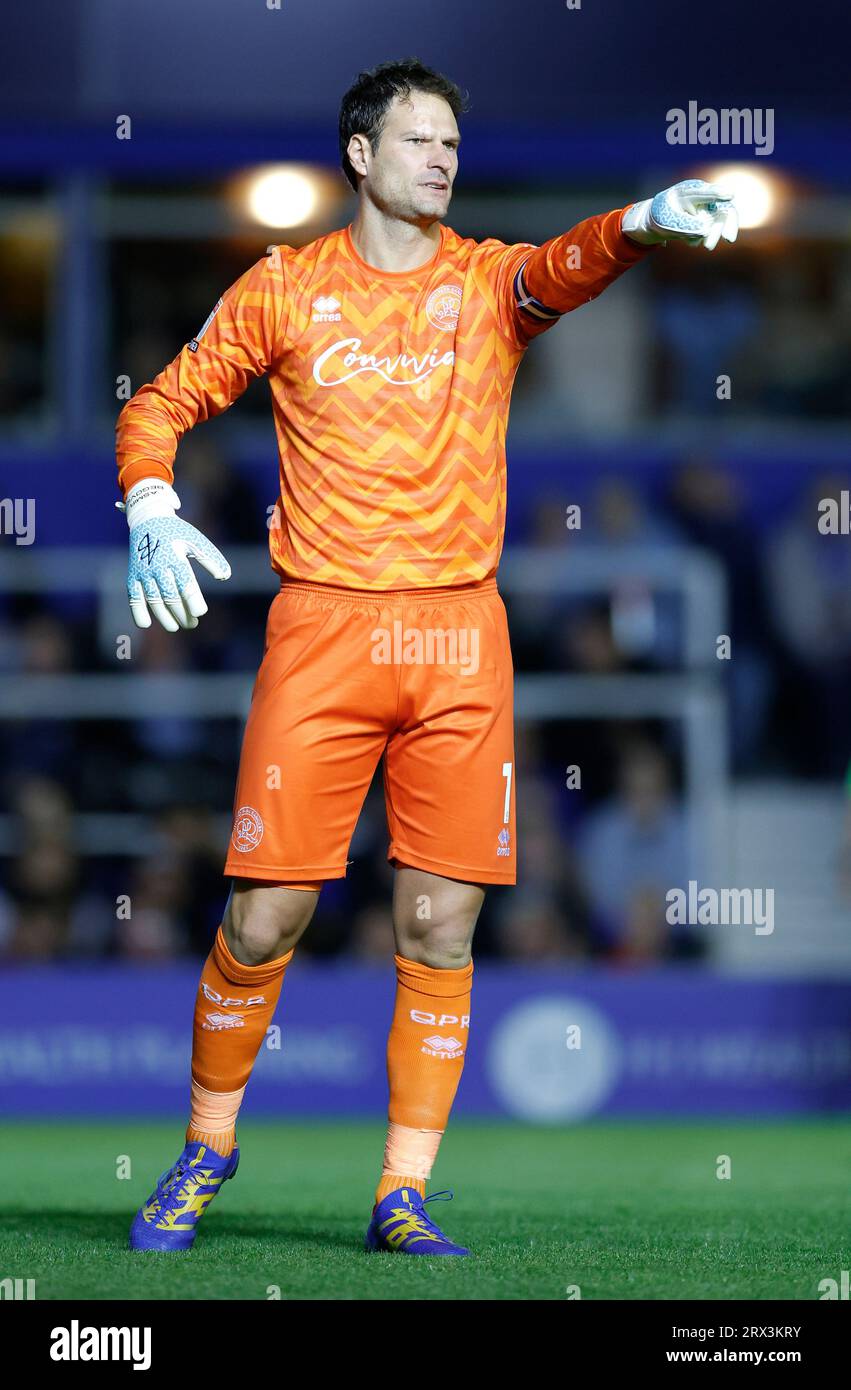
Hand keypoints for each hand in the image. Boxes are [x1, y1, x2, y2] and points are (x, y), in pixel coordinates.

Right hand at [118, 478, 230, 631]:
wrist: (147, 519)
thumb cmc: (177, 532)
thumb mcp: (195, 540)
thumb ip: (211, 558)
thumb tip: (225, 576)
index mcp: (175, 557)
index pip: (186, 584)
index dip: (193, 601)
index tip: (200, 612)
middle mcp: (158, 566)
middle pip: (170, 596)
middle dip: (182, 614)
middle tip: (192, 624)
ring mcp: (143, 572)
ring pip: (153, 601)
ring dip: (164, 617)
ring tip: (175, 627)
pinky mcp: (132, 576)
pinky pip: (133, 597)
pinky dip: (137, 612)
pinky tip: (146, 624)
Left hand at [622, 179, 738, 250]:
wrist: (658, 219)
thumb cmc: (662, 214)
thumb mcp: (668, 220)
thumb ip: (685, 225)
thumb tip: (705, 232)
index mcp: (691, 191)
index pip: (706, 192)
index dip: (718, 194)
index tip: (729, 195)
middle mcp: (704, 197)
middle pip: (722, 209)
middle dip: (722, 227)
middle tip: (722, 241)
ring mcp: (707, 208)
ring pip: (719, 222)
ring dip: (714, 235)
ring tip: (707, 247)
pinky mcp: (708, 221)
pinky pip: (709, 232)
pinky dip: (700, 238)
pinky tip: (688, 239)